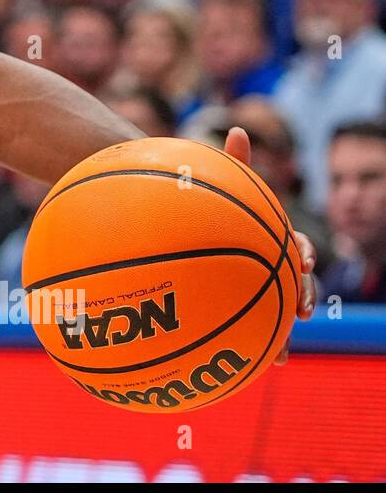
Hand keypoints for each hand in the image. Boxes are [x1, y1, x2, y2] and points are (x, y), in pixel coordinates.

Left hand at [223, 126, 315, 364]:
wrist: (189, 240)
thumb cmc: (207, 210)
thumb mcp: (218, 189)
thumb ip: (230, 164)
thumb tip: (237, 128)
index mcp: (268, 238)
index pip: (295, 243)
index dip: (302, 251)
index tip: (302, 257)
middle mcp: (268, 264)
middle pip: (295, 282)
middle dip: (301, 294)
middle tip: (303, 306)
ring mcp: (257, 289)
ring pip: (277, 312)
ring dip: (283, 333)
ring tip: (283, 352)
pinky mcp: (242, 311)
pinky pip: (254, 333)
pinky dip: (261, 348)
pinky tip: (262, 365)